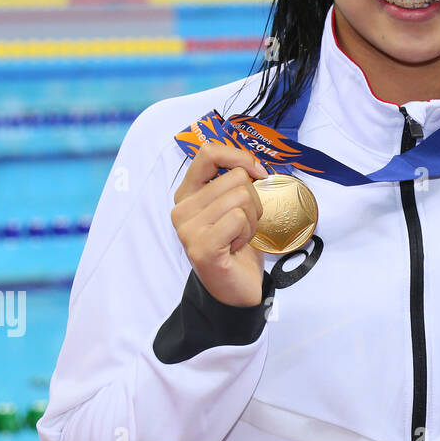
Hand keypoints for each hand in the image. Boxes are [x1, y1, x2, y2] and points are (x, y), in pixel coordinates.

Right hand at [171, 143, 269, 307]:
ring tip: (240, 236)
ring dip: (252, 219)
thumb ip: (236, 181)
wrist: (235, 288)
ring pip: (241, 197)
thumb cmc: (237, 244)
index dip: (239, 156)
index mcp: (188, 193)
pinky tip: (236, 247)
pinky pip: (239, 218)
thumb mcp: (235, 206)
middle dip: (254, 200)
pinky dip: (248, 232)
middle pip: (236, 178)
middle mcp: (182, 209)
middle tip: (244, 224)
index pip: (208, 153)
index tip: (258, 172)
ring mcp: (188, 228)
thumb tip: (255, 164)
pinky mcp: (201, 246)